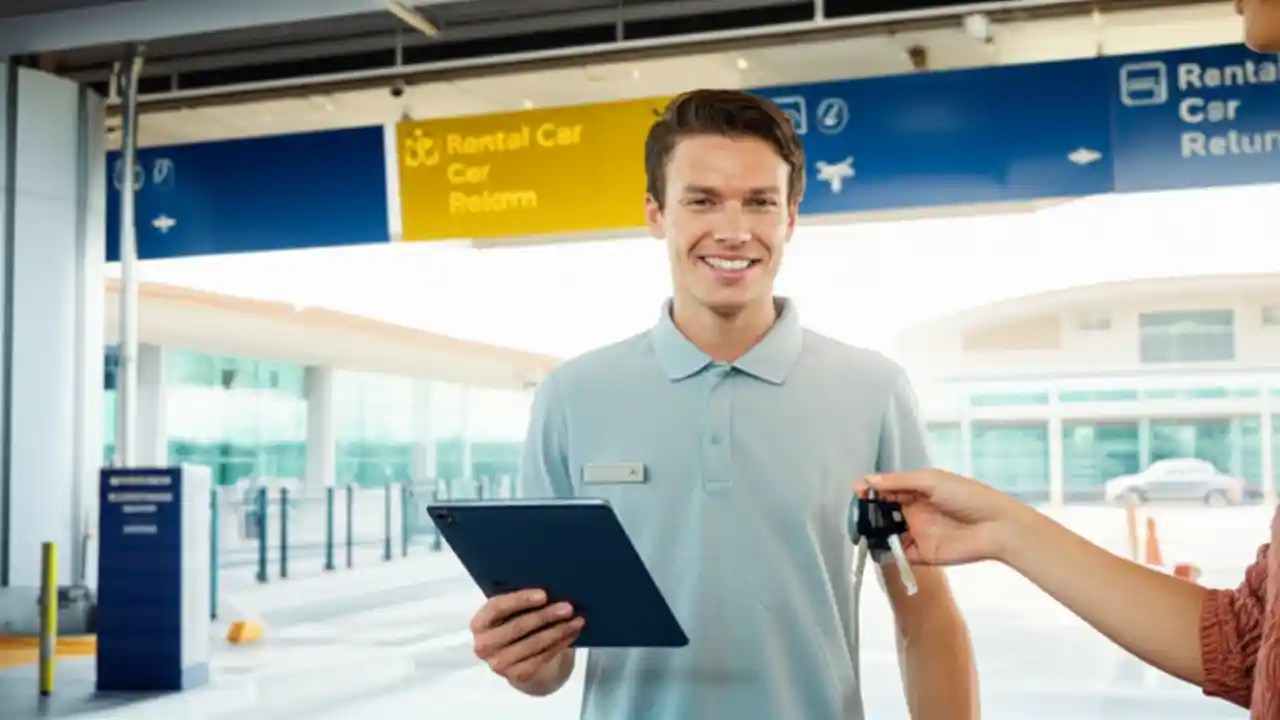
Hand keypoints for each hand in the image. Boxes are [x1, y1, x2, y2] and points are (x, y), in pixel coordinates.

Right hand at [469, 589, 584, 688]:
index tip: (544, 594)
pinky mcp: (517, 676)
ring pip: (533, 643)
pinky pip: (542, 658)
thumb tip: (550, 587)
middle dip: (546, 615)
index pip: (497, 607)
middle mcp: (484, 645)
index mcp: (480, 622)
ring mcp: (499, 664)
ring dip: (558, 630)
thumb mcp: (512, 611)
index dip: (520, 600)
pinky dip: (559, 644)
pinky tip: (571, 634)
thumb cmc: (516, 624)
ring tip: (576, 620)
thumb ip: (520, 600)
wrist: (520, 659)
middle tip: (568, 607)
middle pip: (518, 626)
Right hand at [854, 469, 1028, 565]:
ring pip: (887, 534)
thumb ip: (899, 482)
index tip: (857, 493)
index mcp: (916, 491)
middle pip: (883, 512)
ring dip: (874, 533)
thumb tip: (868, 480)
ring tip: (861, 531)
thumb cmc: (967, 497)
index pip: (886, 490)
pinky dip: (886, 552)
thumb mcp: (932, 481)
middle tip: (856, 514)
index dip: (870, 491)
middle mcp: (913, 512)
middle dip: (868, 513)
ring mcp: (917, 533)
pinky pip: (899, 554)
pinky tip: (875, 548)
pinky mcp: (922, 554)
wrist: (996, 527)